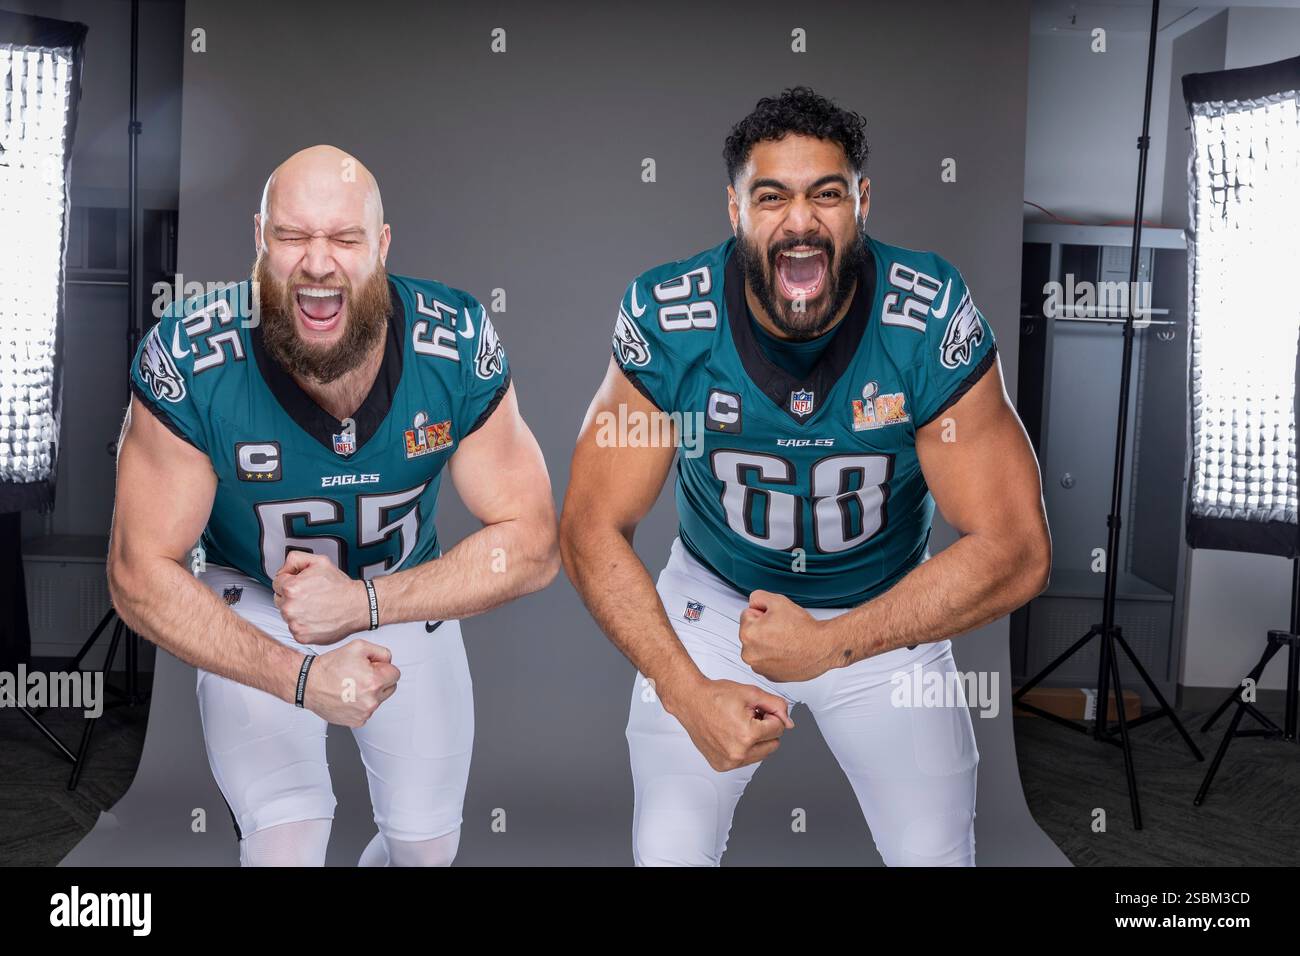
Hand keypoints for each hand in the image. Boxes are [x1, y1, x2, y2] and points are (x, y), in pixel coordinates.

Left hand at [272, 551, 367, 645]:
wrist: (357, 606)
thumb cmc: (340, 586)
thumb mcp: (319, 561)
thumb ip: (296, 559)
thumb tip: (284, 568)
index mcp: (291, 588)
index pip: (276, 583)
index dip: (290, 581)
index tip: (303, 584)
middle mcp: (290, 607)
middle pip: (279, 599)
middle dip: (291, 596)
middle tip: (311, 595)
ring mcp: (295, 623)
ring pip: (286, 614)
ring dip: (297, 610)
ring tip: (315, 606)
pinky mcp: (301, 636)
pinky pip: (294, 627)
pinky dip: (303, 623)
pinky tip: (316, 617)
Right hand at [301, 639, 399, 726]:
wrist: (308, 684)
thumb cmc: (330, 667)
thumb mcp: (359, 647)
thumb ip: (381, 652)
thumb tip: (389, 661)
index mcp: (375, 681)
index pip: (395, 674)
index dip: (383, 668)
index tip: (371, 668)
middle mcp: (371, 700)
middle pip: (390, 688)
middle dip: (380, 681)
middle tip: (361, 675)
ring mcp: (364, 713)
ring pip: (378, 700)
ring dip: (370, 693)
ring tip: (351, 686)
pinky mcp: (357, 721)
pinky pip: (367, 711)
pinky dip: (360, 704)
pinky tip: (348, 696)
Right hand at [666, 676, 793, 772]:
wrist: (691, 701)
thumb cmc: (716, 696)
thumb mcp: (752, 693)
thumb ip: (776, 706)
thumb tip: (789, 723)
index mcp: (747, 735)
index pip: (779, 728)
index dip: (771, 715)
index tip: (759, 709)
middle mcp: (738, 753)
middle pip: (773, 744)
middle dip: (766, 730)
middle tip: (750, 716)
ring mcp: (729, 762)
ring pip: (761, 754)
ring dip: (757, 740)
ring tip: (740, 724)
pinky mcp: (721, 765)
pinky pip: (745, 760)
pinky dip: (744, 748)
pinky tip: (732, 734)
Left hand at [739, 590, 840, 681]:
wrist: (822, 647)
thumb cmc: (803, 629)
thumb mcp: (777, 600)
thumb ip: (757, 597)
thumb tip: (753, 603)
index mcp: (747, 634)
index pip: (748, 615)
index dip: (763, 613)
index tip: (777, 619)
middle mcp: (749, 654)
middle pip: (751, 632)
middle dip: (763, 629)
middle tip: (783, 630)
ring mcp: (760, 667)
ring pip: (759, 648)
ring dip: (768, 644)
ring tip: (786, 641)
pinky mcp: (771, 676)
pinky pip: (768, 661)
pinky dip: (775, 657)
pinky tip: (788, 652)